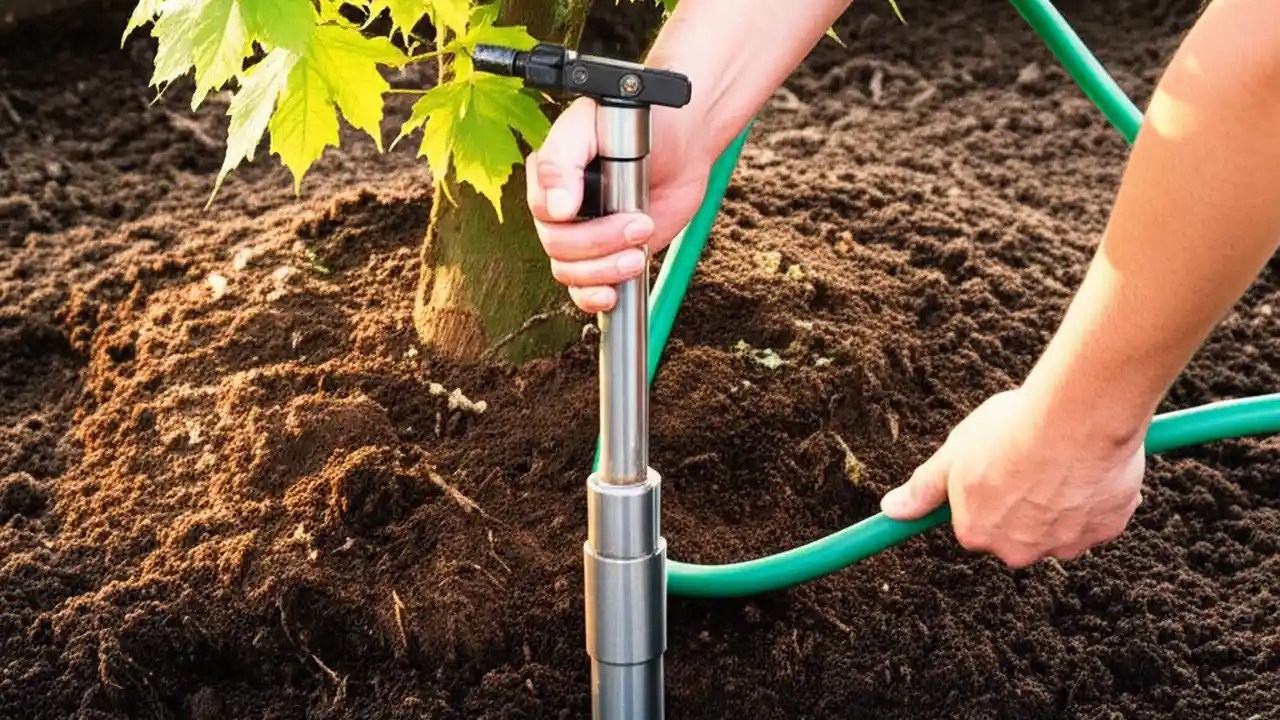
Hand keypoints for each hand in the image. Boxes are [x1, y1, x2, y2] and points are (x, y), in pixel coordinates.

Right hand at [526, 97, 713, 312]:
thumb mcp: (591, 126)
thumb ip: (562, 162)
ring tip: (638, 252)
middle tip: (640, 224)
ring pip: (570, 272)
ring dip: (605, 270)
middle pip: (558, 247)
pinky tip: (610, 293)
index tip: (596, 208)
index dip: (567, 217)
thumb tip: (557, 209)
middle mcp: (561, 208)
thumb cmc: (639, 123)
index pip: (541, 210)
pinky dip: (594, 297)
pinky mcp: (606, 256)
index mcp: (550, 176)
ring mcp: (583, 234)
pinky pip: (584, 290)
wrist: (683, 142)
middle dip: (601, 242)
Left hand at [879, 388, 1146, 566]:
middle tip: (1031, 458)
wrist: (1074, 420)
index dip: (987, 491)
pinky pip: (1099, 516)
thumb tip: (891, 510)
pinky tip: (1091, 463)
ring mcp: (1065, 543)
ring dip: (1063, 498)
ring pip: (1062, 524)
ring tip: (1062, 456)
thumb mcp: (955, 453)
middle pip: (1019, 531)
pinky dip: (1098, 494)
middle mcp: (1018, 550)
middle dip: (1026, 500)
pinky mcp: (1107, 530)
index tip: (997, 467)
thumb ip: (924, 488)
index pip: (975, 522)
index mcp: (977, 532)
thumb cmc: (1010, 431)